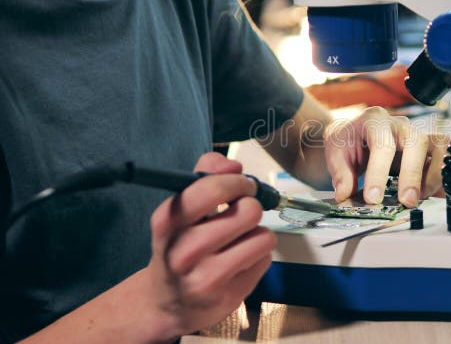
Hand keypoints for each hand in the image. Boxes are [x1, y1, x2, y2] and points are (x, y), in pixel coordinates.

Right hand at [143, 153, 275, 339]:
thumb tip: (233, 166)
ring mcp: (206, 278)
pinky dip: (259, 255)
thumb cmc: (181, 244)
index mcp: (168, 222)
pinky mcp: (229, 297)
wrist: (169, 301)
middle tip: (244, 212)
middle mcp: (183, 252)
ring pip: (263, 236)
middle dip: (251, 207)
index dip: (237, 182)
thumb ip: (205, 174)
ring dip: (258, 233)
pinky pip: (265, 258)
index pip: (211, 189)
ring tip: (241, 239)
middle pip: (248, 212)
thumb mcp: (181, 207)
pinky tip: (240, 261)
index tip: (242, 185)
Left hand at [324, 106, 448, 207]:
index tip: (373, 198)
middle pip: (416, 142)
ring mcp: (418, 133)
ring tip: (420, 198)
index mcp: (374, 120)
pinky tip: (431, 195)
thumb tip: (345, 194)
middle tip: (405, 201)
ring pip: (438, 146)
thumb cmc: (348, 141)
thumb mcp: (335, 152)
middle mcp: (400, 124)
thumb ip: (340, 173)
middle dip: (412, 174)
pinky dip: (441, 177)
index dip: (378, 173)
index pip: (382, 145)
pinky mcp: (429, 147)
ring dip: (433, 175)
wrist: (355, 133)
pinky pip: (444, 157)